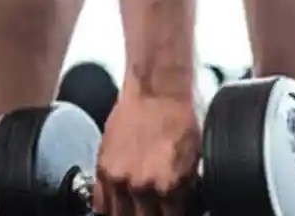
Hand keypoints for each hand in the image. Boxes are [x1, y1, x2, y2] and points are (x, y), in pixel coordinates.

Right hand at [92, 85, 200, 215]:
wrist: (157, 91)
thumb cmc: (179, 118)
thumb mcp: (195, 160)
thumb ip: (184, 190)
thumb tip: (181, 207)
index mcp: (169, 187)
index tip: (169, 212)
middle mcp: (142, 187)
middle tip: (151, 210)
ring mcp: (118, 178)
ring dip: (127, 214)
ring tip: (134, 210)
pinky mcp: (102, 168)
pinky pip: (100, 202)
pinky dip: (108, 208)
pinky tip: (118, 205)